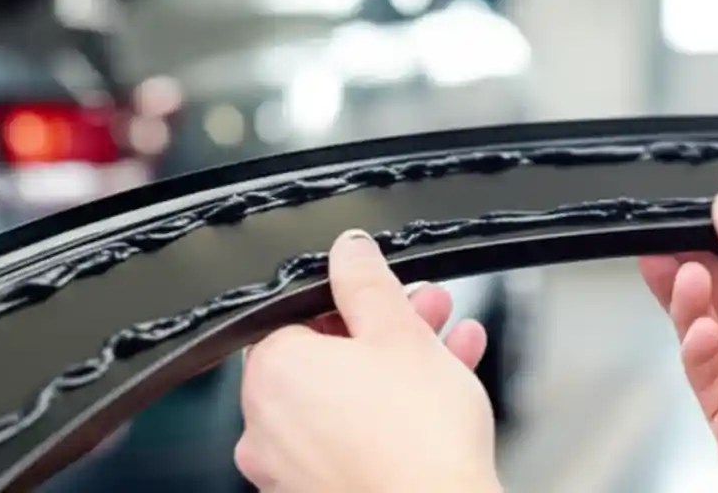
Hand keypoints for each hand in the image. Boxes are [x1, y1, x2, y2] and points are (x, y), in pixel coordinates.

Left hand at [235, 230, 501, 491]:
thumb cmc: (417, 442)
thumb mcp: (397, 332)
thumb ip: (365, 281)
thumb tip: (348, 249)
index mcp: (272, 373)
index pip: (298, 316)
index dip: (352, 299)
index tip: (389, 293)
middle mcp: (266, 425)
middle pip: (327, 358)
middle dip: (386, 329)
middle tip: (428, 313)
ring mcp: (289, 469)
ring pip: (346, 400)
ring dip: (398, 369)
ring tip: (451, 347)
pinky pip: (352, 442)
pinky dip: (389, 418)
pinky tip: (444, 396)